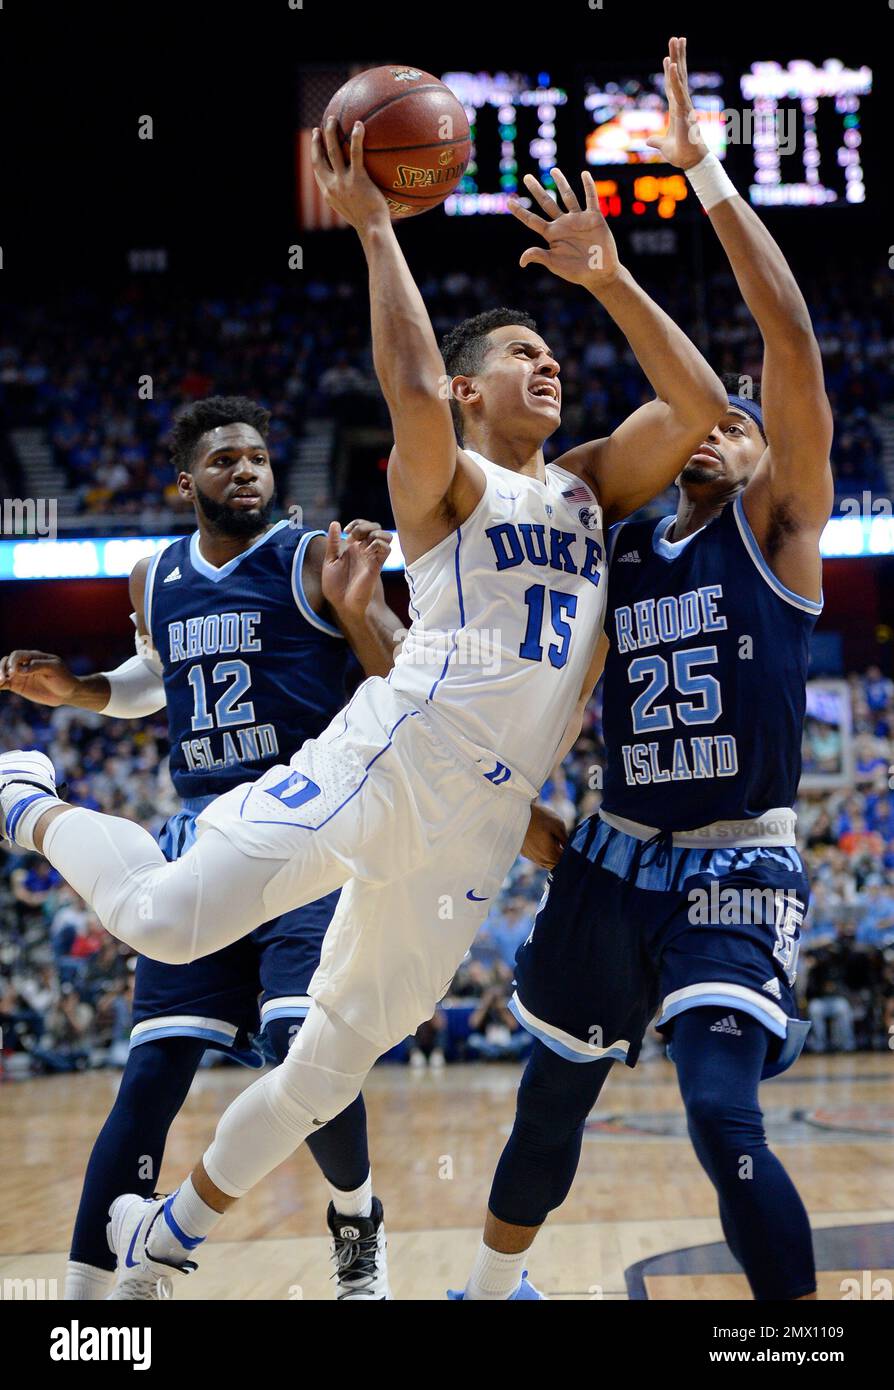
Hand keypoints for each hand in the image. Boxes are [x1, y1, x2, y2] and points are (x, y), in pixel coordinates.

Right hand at [0, 650, 79, 705]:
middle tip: (4, 678)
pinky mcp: (18, 686)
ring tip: (1, 682)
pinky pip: (4, 683)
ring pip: (3, 671)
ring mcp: (20, 675)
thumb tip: (19, 669)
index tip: (14, 671)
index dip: (13, 661)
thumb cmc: (63, 678)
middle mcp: (24, 664)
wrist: (67, 692)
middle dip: (2, 668)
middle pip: (7, 661)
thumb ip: (37, 666)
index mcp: (33, 657)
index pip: (17, 655)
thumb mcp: (54, 669)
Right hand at [311, 119, 390, 231]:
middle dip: (317, 141)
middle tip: (320, 127)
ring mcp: (343, 181)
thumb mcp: (354, 211)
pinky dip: (356, 137)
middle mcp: (331, 185)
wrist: (372, 228)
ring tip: (333, 118)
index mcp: (328, 193)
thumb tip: (361, 190)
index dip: (314, 154)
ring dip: (331, 132)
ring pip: (332, 151)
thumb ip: (351, 197)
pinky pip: (355, 153)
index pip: (317, 170)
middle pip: (319, 158)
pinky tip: (359, 125)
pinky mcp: (357, 178)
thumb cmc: (368, 223)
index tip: (315, 142)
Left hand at [321, 519, 391, 619]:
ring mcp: (372, 557)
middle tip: (353, 538)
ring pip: (386, 535)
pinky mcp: (378, 565)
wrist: (343, 604)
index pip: (362, 526)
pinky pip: (386, 548)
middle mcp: (365, 550)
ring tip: (363, 544)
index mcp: (354, 548)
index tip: (346, 531)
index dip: (356, 523)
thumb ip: (333, 542)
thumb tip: (335, 523)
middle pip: (375, 527)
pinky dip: (379, 544)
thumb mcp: (330, 561)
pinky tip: (367, 551)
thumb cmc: (335, 586)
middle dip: (364, 526)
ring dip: (375, 533)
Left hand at [508, 167, 620, 291]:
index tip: (508, 201)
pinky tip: (584, 174)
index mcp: (552, 234)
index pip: (532, 220)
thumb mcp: (555, 264)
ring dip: (560, 183)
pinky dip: (588, 186)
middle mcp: (563, 224)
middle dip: (536, 190)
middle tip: (526, 177)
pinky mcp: (594, 218)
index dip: (520, 211)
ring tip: (553, 170)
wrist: (600, 274)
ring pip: (567, 196)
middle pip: (547, 203)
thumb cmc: (577, 272)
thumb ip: (540, 256)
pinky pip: (590, 198)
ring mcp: (578, 219)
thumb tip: (522, 261)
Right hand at [521, 801, 568, 869]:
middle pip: (555, 865)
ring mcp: (531, 857)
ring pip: (546, 864)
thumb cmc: (540, 817)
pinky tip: (544, 845)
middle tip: (564, 847)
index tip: (572, 849)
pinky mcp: (524, 853)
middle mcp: (540, 859)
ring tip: (555, 845)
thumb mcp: (558, 825)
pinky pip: (537, 859)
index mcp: (550, 853)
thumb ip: (566, 840)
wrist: (518, 812)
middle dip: (561, 859)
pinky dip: (543, 856)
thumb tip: (571, 849)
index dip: (570, 857)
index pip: (564, 862)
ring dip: (552, 858)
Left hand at [645, 36, 708, 169]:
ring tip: (676, 40)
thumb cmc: (681, 155)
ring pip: (680, 77)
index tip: (669, 57)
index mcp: (677, 108)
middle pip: (679, 74)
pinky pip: (678, 90)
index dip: (670, 71)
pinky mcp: (684, 110)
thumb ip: (656, 141)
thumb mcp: (664, 146)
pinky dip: (675, 77)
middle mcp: (682, 103)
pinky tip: (673, 64)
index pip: (672, 85)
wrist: (691, 162)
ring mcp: (684, 104)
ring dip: (677, 57)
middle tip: (676, 38)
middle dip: (678, 55)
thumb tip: (648, 141)